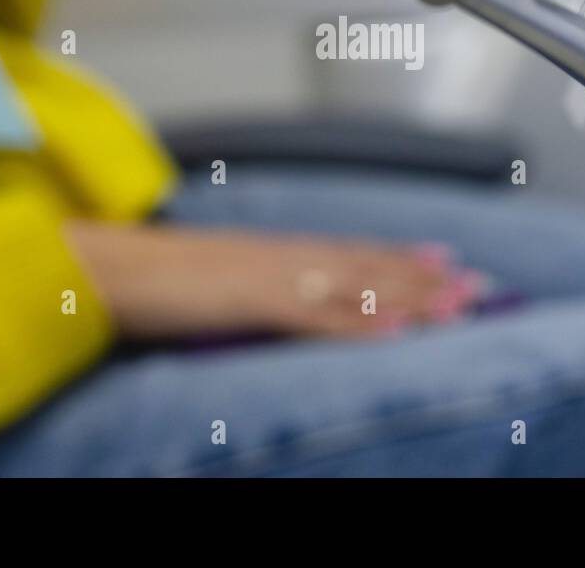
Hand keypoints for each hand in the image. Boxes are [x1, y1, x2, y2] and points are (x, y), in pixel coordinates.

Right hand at [67, 221, 488, 339]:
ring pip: (358, 288)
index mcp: (276, 252)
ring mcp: (273, 276)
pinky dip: (363, 326)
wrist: (105, 267)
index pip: (353, 253)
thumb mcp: (216, 284)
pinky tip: (399, 333)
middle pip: (369, 267)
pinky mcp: (253, 300)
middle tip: (479, 284)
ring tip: (460, 306)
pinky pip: (318, 318)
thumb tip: (282, 304)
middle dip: (426, 278)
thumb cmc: (155, 280)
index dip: (403, 258)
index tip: (447, 258)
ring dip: (413, 298)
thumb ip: (256, 290)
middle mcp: (285, 257)